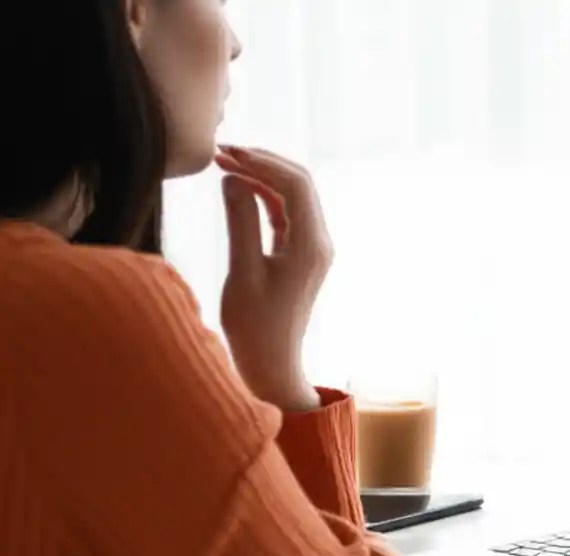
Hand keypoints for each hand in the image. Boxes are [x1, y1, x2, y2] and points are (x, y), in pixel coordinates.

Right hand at [214, 145, 332, 411]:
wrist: (271, 364)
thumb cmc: (254, 326)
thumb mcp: (242, 271)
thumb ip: (239, 222)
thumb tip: (234, 177)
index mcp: (312, 246)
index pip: (296, 185)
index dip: (263, 162)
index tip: (227, 153)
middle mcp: (319, 243)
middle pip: (299, 184)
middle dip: (263, 162)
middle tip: (222, 151)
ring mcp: (311, 247)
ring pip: (292, 196)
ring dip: (261, 176)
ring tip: (223, 163)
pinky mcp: (298, 254)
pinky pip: (284, 213)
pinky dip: (262, 196)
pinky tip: (235, 187)